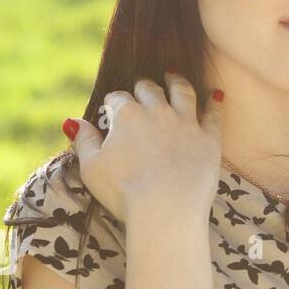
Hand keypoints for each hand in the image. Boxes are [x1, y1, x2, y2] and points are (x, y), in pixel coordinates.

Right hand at [63, 73, 222, 223]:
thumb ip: (84, 141)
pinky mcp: (209, 140)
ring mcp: (186, 123)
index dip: (114, 102)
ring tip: (174, 77)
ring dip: (177, 82)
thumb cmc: (124, 193)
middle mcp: (158, 111)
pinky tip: (215, 97)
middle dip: (144, 87)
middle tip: (143, 88)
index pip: (119, 99)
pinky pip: (213, 115)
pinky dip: (214, 104)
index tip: (113, 108)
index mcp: (127, 116)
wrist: (165, 210)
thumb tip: (73, 123)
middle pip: (150, 89)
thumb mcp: (91, 168)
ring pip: (182, 92)